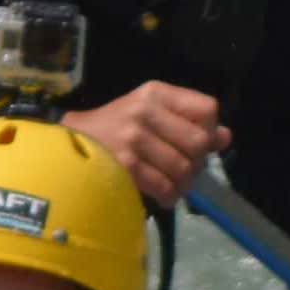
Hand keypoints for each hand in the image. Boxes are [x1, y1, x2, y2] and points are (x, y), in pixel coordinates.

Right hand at [60, 80, 227, 209]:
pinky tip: (163, 196)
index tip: (196, 145)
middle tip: (185, 171)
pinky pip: (163, 186)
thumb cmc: (110, 131)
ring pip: (183, 168)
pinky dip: (169, 196)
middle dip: (197, 163)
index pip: (207, 109)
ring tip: (174, 186)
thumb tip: (225, 138)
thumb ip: (186, 122)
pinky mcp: (125, 165)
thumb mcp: (148, 114)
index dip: (210, 131)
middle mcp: (146, 111)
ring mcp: (134, 138)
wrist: (64, 145)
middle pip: (199, 142)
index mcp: (155, 93)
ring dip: (184, 184)